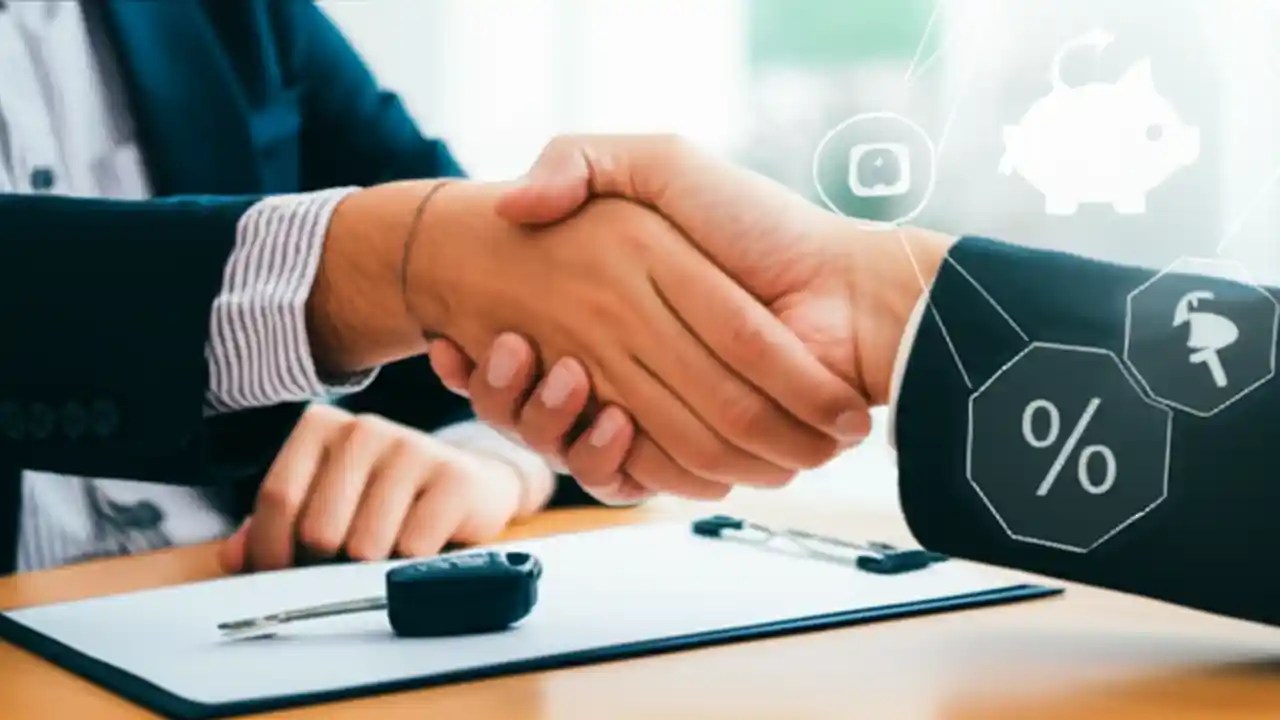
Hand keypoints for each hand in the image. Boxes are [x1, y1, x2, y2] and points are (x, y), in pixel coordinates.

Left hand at [218, 404, 543, 572]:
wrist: (471, 489)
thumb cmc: (388, 502)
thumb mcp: (327, 506)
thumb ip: (276, 527)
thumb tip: (235, 557)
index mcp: (323, 426)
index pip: (278, 496)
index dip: (273, 552)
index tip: (281, 578)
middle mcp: (365, 427)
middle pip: (320, 528)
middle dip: (328, 564)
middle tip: (346, 566)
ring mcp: (413, 446)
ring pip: (366, 545)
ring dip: (374, 567)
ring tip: (387, 555)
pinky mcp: (454, 476)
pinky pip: (413, 549)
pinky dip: (413, 566)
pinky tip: (421, 549)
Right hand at [319, 181, 866, 497]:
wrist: (846, 295)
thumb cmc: (761, 224)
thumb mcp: (664, 165)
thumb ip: (586, 161)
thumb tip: (510, 204)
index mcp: (620, 303)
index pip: (526, 343)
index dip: (485, 354)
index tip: (453, 342)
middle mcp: (629, 360)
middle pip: (537, 396)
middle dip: (499, 388)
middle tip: (470, 351)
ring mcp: (653, 408)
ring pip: (564, 437)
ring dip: (533, 416)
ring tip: (535, 367)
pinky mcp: (682, 451)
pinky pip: (621, 473)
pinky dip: (597, 456)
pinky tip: (601, 417)